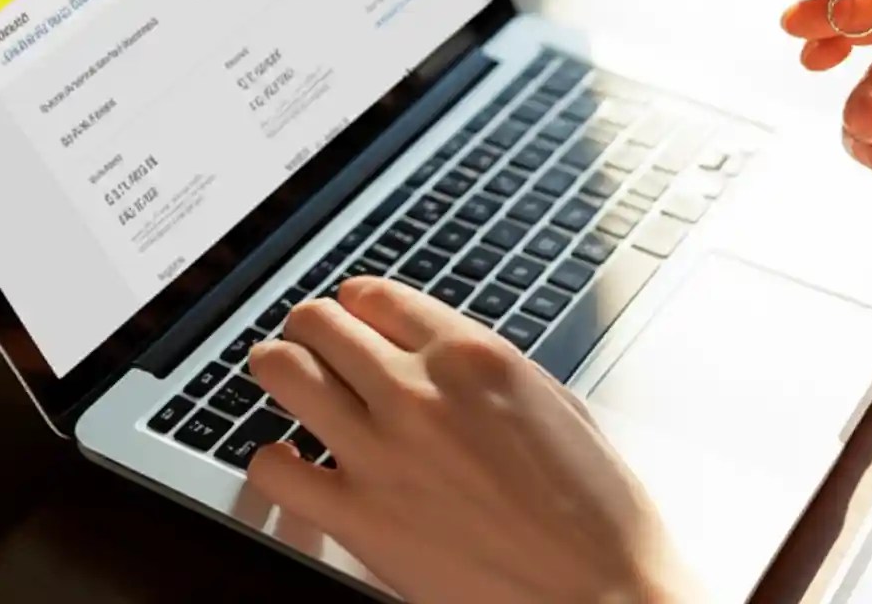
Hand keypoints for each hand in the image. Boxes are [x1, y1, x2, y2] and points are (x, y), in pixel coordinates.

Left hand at [246, 278, 697, 603]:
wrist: (600, 595)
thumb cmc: (595, 511)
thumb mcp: (555, 403)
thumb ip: (482, 369)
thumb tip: (436, 354)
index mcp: (473, 356)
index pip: (374, 296)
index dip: (357, 307)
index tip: (356, 322)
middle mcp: (419, 392)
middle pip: (318, 322)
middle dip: (313, 331)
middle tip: (316, 349)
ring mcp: (381, 454)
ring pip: (281, 372)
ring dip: (282, 372)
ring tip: (291, 386)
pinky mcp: (357, 520)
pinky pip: (271, 469)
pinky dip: (275, 461)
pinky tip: (297, 466)